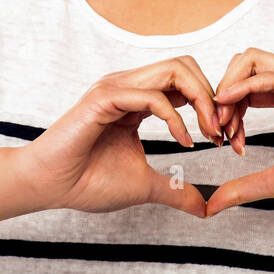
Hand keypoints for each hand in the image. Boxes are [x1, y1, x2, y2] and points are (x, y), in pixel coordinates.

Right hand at [17, 56, 223, 218]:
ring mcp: (116, 88)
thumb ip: (176, 190)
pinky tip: (183, 142)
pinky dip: (176, 118)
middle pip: (185, 66)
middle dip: (213, 96)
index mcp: (137, 99)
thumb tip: (205, 208)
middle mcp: (128, 86)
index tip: (224, 139)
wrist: (49, 186)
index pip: (184, 82)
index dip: (211, 106)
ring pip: (174, 70)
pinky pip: (152, 96)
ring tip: (209, 133)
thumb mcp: (145, 186)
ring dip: (201, 101)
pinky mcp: (105, 98)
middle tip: (222, 132)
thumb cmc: (87, 182)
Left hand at [206, 48, 273, 216]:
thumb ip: (245, 186)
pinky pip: (271, 77)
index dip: (225, 104)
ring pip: (253, 60)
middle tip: (217, 128)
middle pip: (244, 62)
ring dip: (228, 89)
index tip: (219, 137)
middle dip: (221, 91)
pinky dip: (243, 89)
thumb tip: (212, 206)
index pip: (245, 80)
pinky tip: (230, 109)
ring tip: (224, 125)